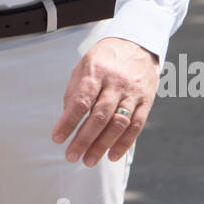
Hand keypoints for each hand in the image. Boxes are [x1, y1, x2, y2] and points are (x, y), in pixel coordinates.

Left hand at [51, 37, 158, 165]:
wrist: (137, 43)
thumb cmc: (104, 58)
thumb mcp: (84, 65)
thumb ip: (75, 91)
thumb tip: (67, 120)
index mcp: (96, 71)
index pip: (81, 100)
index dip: (68, 122)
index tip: (57, 138)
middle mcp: (116, 82)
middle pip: (99, 116)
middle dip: (84, 139)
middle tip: (71, 156)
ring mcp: (133, 92)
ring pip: (118, 123)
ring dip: (102, 145)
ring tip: (88, 161)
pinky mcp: (146, 100)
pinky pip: (136, 125)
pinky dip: (124, 143)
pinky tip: (112, 156)